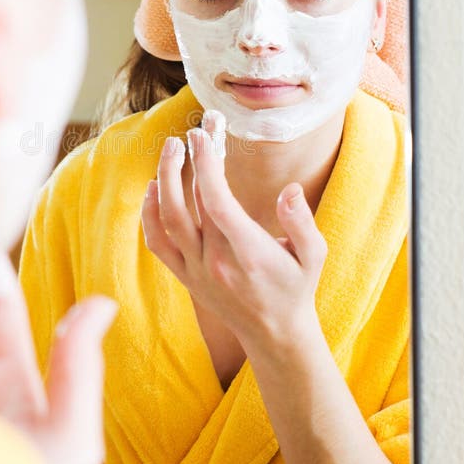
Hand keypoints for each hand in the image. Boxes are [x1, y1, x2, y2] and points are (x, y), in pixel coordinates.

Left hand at [140, 110, 326, 352]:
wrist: (274, 334)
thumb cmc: (296, 287)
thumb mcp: (314, 255)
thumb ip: (302, 222)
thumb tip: (289, 190)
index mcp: (248, 251)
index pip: (216, 200)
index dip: (206, 164)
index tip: (204, 132)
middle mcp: (216, 261)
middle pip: (189, 202)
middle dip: (188, 159)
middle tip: (193, 130)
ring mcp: (196, 270)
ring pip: (167, 220)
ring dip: (164, 179)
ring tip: (171, 148)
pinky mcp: (185, 276)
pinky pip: (157, 243)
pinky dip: (149, 214)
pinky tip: (153, 186)